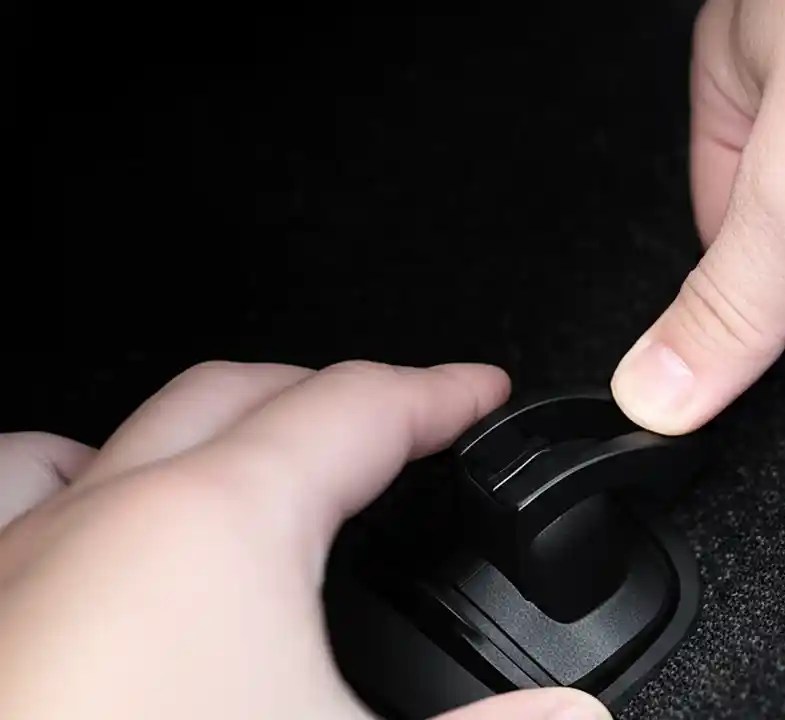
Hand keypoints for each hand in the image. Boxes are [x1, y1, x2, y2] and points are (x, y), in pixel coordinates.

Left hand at [0, 361, 610, 719]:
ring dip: (205, 434)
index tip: (479, 394)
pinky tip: (99, 535)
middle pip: (244, 395)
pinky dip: (78, 490)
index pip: (359, 406)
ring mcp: (14, 562)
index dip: (439, 393)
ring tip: (257, 461)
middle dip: (336, 397)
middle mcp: (102, 518)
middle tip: (400, 424)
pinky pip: (17, 499)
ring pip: (119, 435)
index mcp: (215, 528)